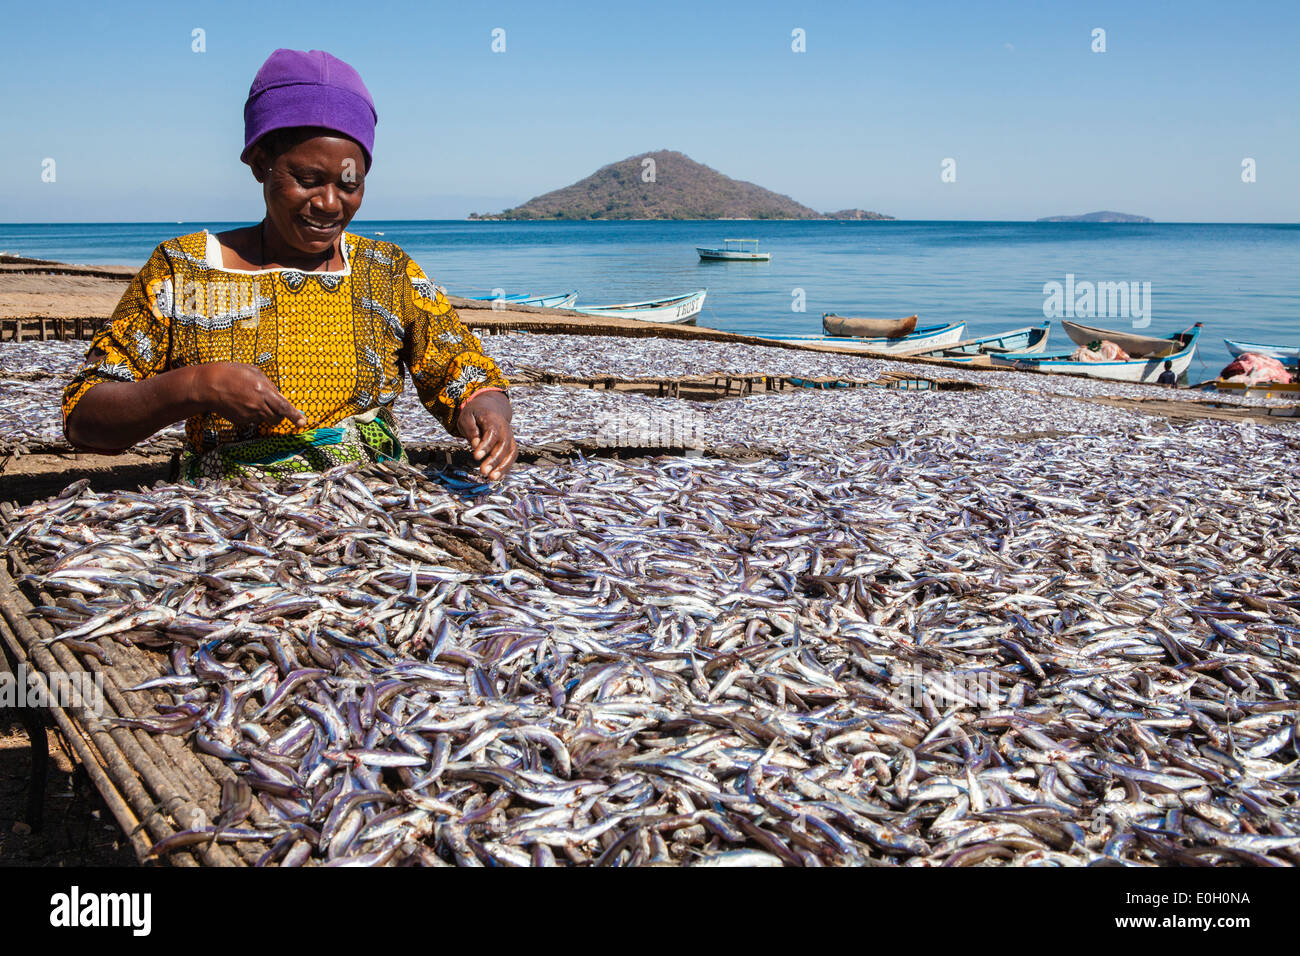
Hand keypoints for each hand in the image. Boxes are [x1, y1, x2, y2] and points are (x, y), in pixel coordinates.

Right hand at [192, 363, 306, 428]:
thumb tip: (279, 395)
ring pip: (264, 419)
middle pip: (276, 418)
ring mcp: (249, 416)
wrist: (207, 386)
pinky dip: (250, 413)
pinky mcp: (240, 421)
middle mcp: (258, 406)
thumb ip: (269, 385)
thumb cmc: (231, 374)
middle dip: (278, 415)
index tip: (302, 422)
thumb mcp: (254, 372)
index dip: (295, 416)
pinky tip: (240, 403)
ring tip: (248, 398)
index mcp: (264, 392)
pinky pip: (252, 420)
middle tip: (271, 405)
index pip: (284, 408)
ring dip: (263, 412)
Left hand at [457, 390, 515, 479]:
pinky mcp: (510, 444)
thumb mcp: (467, 417)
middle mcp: (505, 428)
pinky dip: (506, 467)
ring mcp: (510, 436)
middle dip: (494, 459)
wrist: (491, 407)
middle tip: (483, 472)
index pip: (492, 433)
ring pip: (511, 452)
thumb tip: (475, 445)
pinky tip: (497, 477)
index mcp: (492, 419)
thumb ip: (470, 430)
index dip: (485, 446)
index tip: (476, 457)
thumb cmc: (475, 414)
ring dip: (503, 466)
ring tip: (492, 478)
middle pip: (503, 444)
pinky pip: (512, 456)